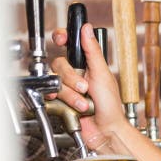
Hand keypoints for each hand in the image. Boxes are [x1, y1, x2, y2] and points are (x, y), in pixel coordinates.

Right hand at [50, 23, 127, 139]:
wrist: (106, 131)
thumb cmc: (111, 107)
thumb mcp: (103, 75)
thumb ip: (93, 51)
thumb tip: (87, 29)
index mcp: (87, 65)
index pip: (69, 45)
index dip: (61, 38)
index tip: (61, 39)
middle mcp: (75, 75)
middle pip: (59, 64)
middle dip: (72, 78)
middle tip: (85, 88)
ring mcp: (67, 88)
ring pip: (55, 81)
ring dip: (71, 95)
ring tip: (84, 104)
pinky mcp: (59, 101)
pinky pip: (49, 94)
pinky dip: (60, 101)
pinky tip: (70, 106)